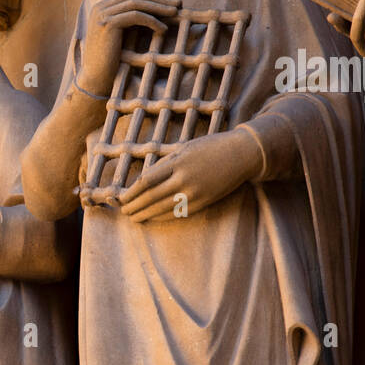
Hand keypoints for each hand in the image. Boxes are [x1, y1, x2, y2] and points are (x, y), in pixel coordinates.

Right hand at [76, 0, 178, 94]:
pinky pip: (135, 16)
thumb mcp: (121, 36)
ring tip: (175, 13)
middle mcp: (99, 8)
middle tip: (178, 4)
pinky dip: (151, 20)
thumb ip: (131, 22)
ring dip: (158, 7)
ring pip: (136, 4)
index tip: (170, 3)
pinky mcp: (107, 24)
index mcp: (101, 8)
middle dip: (158, 0)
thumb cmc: (110, 62)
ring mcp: (102, 15)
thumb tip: (157, 11)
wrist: (95, 80)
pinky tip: (163, 28)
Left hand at [117, 129, 263, 222]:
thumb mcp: (185, 148)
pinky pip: (178, 212)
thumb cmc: (211, 147)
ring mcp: (194, 192)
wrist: (242, 154)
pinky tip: (153, 217)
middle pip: (151, 197)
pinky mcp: (203, 202)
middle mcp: (184, 178)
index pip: (146, 181)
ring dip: (146, 214)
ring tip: (134, 217)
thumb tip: (144, 179)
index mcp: (177, 161)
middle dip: (135, 206)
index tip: (122, 198)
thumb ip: (166, 163)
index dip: (131, 192)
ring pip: (163, 208)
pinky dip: (162, 216)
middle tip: (124, 211)